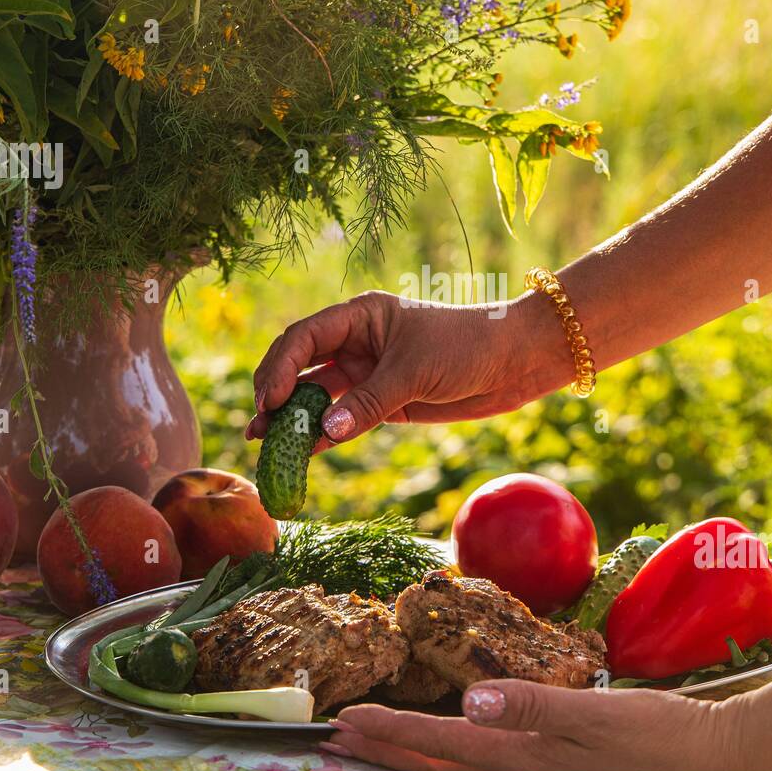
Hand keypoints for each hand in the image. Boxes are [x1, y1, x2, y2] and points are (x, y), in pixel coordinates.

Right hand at [246, 290, 570, 445]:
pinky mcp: (383, 401)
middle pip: (301, 367)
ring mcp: (368, 372)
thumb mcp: (415, 371)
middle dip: (276, 395)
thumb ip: (369, 402)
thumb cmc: (467, 347)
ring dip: (294, 420)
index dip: (280, 367)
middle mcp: (357, 341)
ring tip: (268, 446)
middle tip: (258, 427)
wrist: (513, 362)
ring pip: (318, 396)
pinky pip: (343, 419)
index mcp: (360, 316)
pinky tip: (302, 454)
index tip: (270, 400)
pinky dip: (323, 436)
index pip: (304, 337)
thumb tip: (323, 433)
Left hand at [320, 680, 752, 770]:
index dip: (391, 733)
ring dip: (411, 768)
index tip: (346, 722)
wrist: (718, 769)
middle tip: (337, 745)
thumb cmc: (663, 740)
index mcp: (527, 761)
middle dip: (384, 756)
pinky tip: (446, 769)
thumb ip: (534, 705)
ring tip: (373, 757)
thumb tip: (471, 698)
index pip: (442, 744)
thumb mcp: (601, 714)